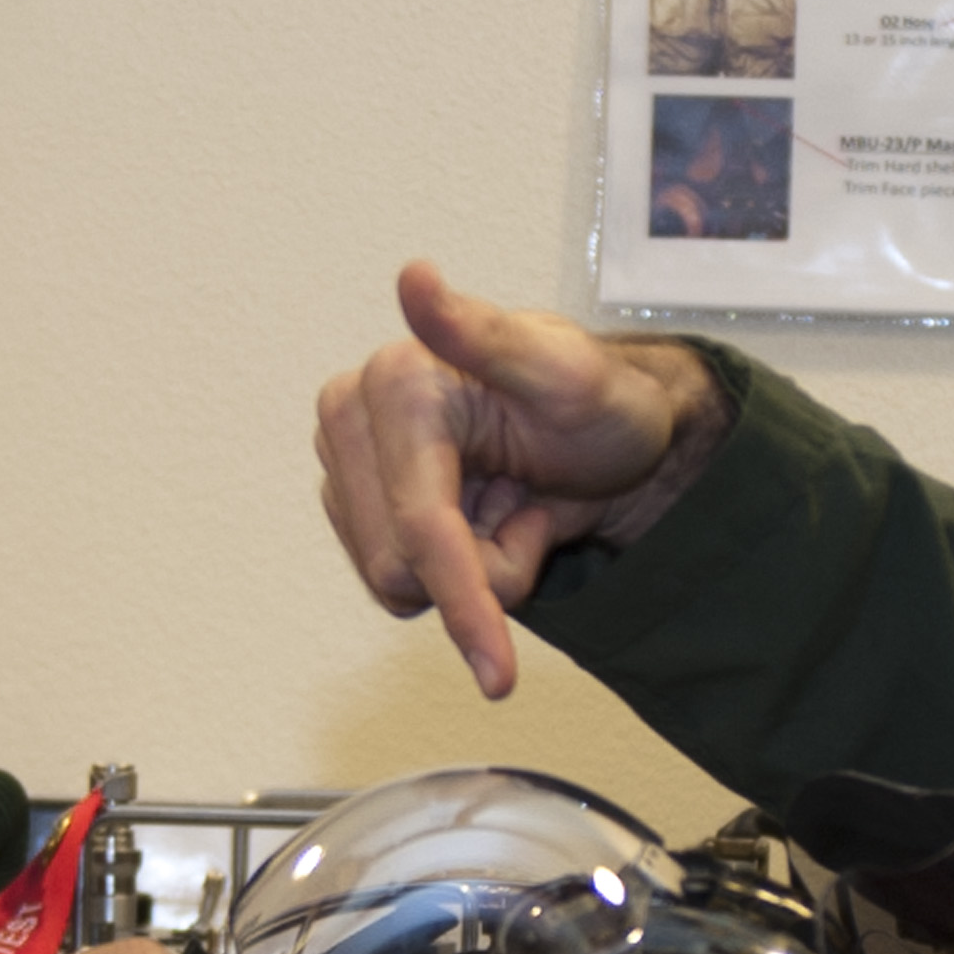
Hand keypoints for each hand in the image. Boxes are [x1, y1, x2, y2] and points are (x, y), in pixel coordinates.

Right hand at [311, 261, 728, 700]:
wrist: (608, 432)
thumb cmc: (601, 402)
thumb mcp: (568, 372)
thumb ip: (485, 335)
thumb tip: (414, 276)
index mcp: (396, 383)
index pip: (422, 527)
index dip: (465, 603)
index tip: (501, 676)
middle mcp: (352, 414)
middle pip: (398, 568)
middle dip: (480, 569)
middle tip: (533, 511)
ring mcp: (345, 460)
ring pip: (393, 582)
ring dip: (471, 570)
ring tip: (513, 507)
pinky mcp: (350, 498)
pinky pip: (398, 580)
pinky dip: (455, 569)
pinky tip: (484, 515)